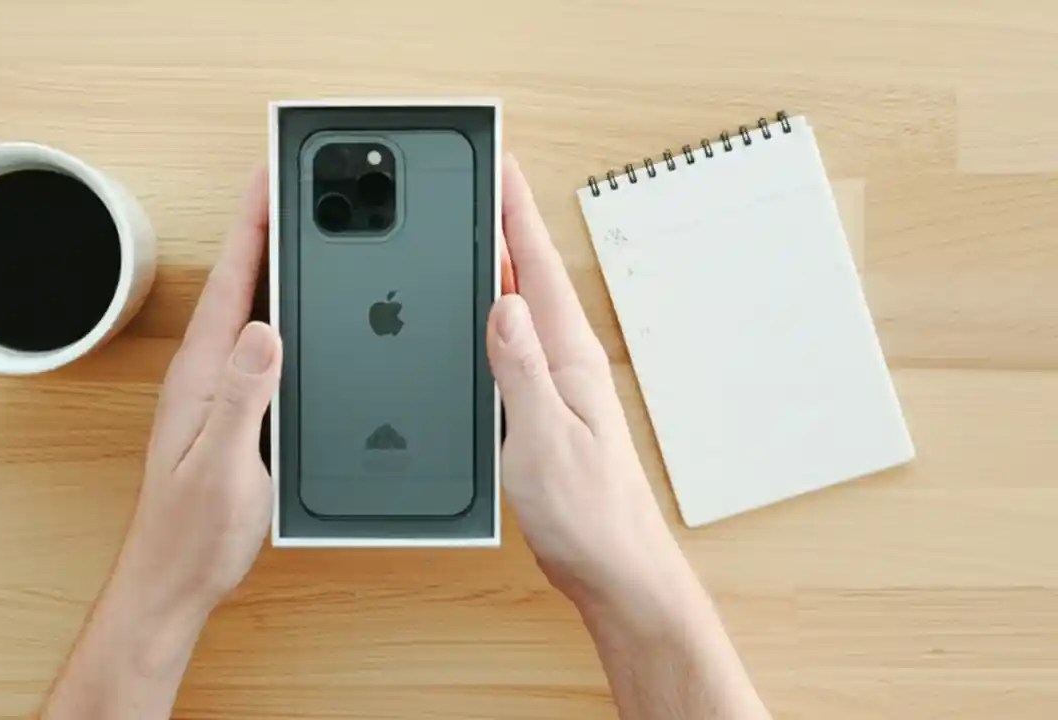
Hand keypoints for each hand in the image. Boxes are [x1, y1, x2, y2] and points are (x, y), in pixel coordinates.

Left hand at [112, 166, 277, 627]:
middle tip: (289, 183)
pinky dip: (276, 312)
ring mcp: (215, 392)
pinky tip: (293, 309)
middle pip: (239, 285)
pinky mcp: (228, 412)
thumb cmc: (192, 534)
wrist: (173, 580)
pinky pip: (255, 345)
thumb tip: (263, 332)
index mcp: (201, 377)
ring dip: (269, 265)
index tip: (269, 178)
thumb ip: (241, 399)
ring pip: (248, 311)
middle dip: (263, 228)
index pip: (230, 285)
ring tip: (294, 225)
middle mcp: (204, 375)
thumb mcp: (222, 466)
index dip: (251, 226)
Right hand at [489, 157, 685, 612]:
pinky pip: (519, 347)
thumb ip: (521, 370)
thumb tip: (503, 303)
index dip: (518, 216)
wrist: (614, 568)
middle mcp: (567, 365)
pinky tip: (487, 317)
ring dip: (504, 269)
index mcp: (569, 360)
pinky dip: (500, 318)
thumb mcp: (544, 438)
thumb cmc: (589, 514)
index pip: (538, 271)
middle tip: (485, 183)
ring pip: (524, 311)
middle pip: (532, 280)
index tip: (501, 168)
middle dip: (508, 227)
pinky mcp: (547, 411)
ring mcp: (559, 387)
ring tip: (482, 232)